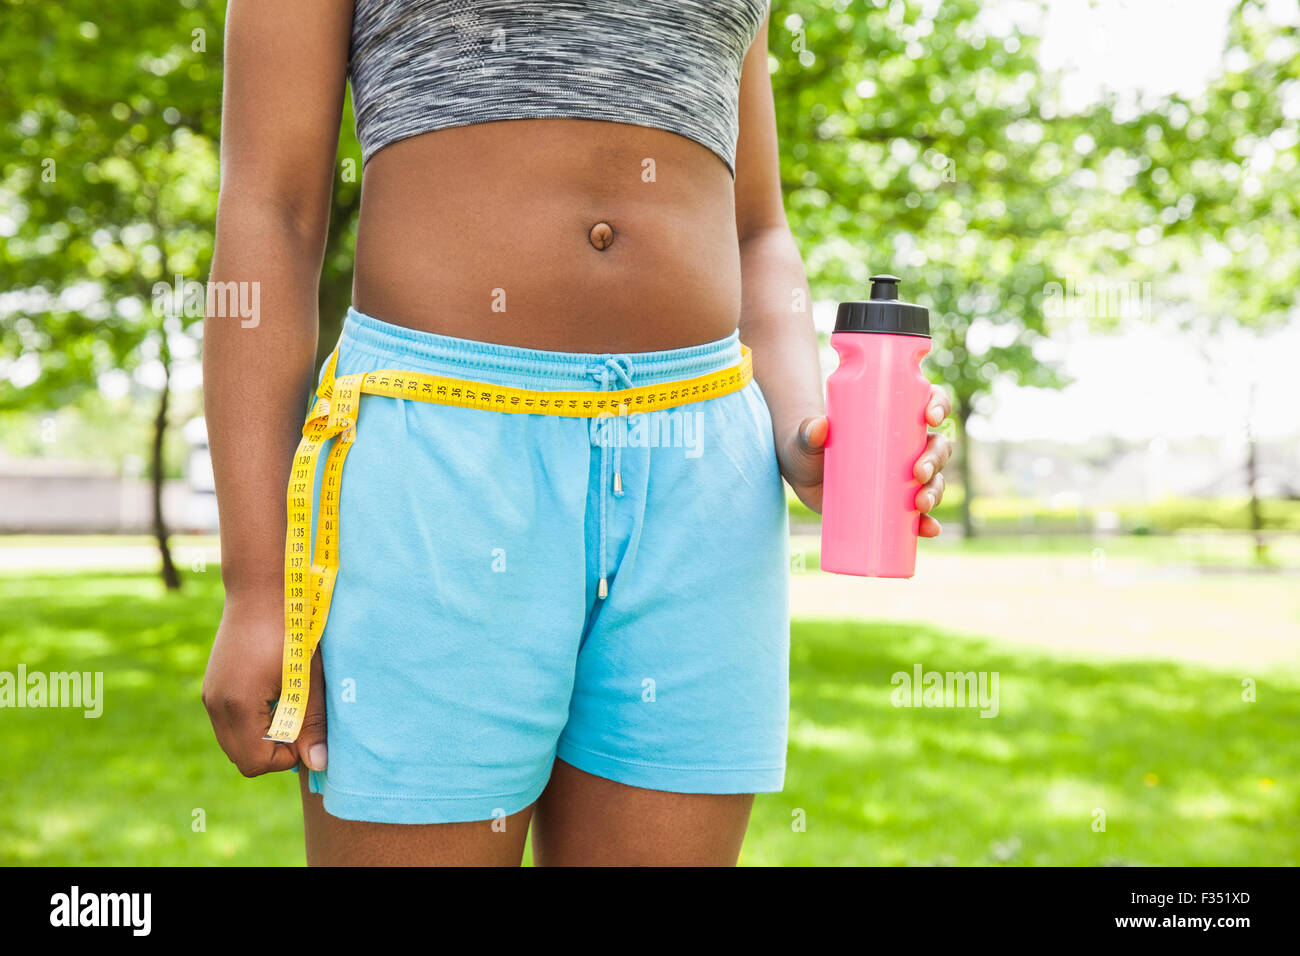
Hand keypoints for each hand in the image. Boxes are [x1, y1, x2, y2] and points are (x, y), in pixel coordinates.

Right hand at [201, 591, 327, 776]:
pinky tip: (275, 693)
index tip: (307, 732)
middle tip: (301, 721)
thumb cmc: (291, 628)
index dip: (286, 757)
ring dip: (262, 736)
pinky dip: (252, 721)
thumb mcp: (309, 676)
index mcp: (238, 705)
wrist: (262, 588)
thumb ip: (312, 723)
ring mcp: (210, 694)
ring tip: (289, 704)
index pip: (256, 762)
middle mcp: (215, 704)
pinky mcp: (212, 685)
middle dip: (273, 751)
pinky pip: (229, 722)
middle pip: (242, 758)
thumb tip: (318, 764)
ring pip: (234, 741)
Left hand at [780, 384, 953, 536]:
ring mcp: (902, 476)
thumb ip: (809, 431)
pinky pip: (920, 514)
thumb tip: (818, 427)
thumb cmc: (809, 445)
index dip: (939, 405)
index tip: (931, 416)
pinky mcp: (895, 504)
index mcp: (894, 418)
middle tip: (919, 472)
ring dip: (935, 491)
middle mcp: (906, 445)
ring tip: (921, 504)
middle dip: (935, 459)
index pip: (927, 403)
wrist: (802, 475)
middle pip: (937, 446)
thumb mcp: (806, 436)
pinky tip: (930, 529)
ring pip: (934, 479)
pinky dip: (928, 523)